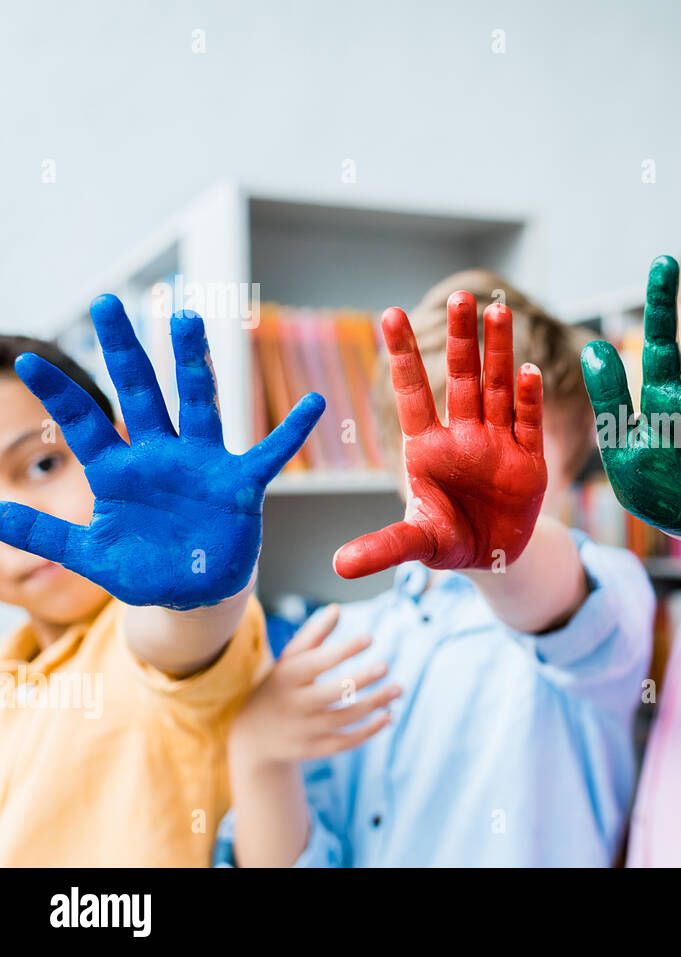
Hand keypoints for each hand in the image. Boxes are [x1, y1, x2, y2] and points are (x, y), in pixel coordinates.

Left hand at [0, 295, 323, 608]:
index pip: (85, 423)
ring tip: (185, 319)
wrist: (195, 591)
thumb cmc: (146, 569)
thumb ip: (48, 535)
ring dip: (194, 363)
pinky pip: (270, 453)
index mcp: (120, 471)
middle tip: (107, 303)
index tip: (28, 362)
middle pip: (141, 392)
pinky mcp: (241, 484)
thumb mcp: (91, 556)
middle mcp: (161, 455)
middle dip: (124, 349)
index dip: (59, 395)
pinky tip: (312, 405)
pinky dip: (292, 431)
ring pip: (199, 403)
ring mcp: (203, 464)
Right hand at [229, 605, 399, 766]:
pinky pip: (345, 742)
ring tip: (398, 689)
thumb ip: (313, 636)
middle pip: (331, 693)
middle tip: (385, 666)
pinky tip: (388, 716)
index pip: (316, 663)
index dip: (343, 650)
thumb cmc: (279, 686)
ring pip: (343, 718)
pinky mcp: (314, 750)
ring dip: (373, 704)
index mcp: (286, 678)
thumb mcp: (288, 661)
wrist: (253, 737)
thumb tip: (336, 608)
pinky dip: (368, 731)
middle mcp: (293, 705)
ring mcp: (303, 731)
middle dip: (360, 680)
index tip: (369, 638)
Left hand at [333, 295, 546, 576]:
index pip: (413, 393)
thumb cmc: (449, 541)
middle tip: (461, 297)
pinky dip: (529, 399)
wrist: (494, 559)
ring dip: (498, 352)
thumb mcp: (417, 544)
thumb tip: (339, 566)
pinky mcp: (529, 461)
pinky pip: (528, 423)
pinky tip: (528, 370)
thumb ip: (385, 547)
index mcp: (427, 448)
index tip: (390, 314)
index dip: (404, 355)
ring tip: (497, 310)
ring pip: (498, 389)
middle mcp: (463, 436)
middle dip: (462, 339)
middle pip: (462, 378)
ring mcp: (498, 443)